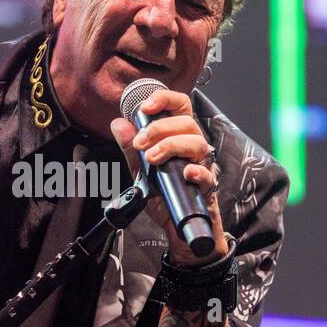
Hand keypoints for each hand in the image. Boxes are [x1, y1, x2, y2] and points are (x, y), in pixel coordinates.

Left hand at [109, 88, 227, 266]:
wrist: (175, 226)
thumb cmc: (164, 194)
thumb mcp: (141, 169)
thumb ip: (131, 148)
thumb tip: (118, 124)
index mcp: (179, 136)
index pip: (180, 106)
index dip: (164, 99)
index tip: (144, 107)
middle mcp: (193, 147)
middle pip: (187, 123)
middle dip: (159, 128)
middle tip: (140, 144)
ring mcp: (202, 165)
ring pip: (197, 143)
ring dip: (171, 146)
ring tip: (151, 159)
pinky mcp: (206, 187)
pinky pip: (208, 175)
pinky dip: (197, 171)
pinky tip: (185, 172)